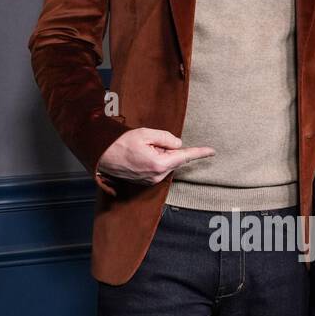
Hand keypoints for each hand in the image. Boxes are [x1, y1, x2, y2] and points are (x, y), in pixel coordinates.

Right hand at [95, 128, 214, 194]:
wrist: (102, 155)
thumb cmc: (120, 143)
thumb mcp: (145, 133)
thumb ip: (165, 138)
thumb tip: (178, 144)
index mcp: (159, 164)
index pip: (184, 157)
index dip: (199, 153)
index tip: (212, 151)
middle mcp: (157, 176)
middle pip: (173, 159)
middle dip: (166, 149)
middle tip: (149, 142)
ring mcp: (151, 181)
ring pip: (165, 163)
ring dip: (159, 154)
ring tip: (141, 149)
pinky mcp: (146, 181)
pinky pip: (157, 168)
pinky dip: (153, 160)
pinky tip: (139, 155)